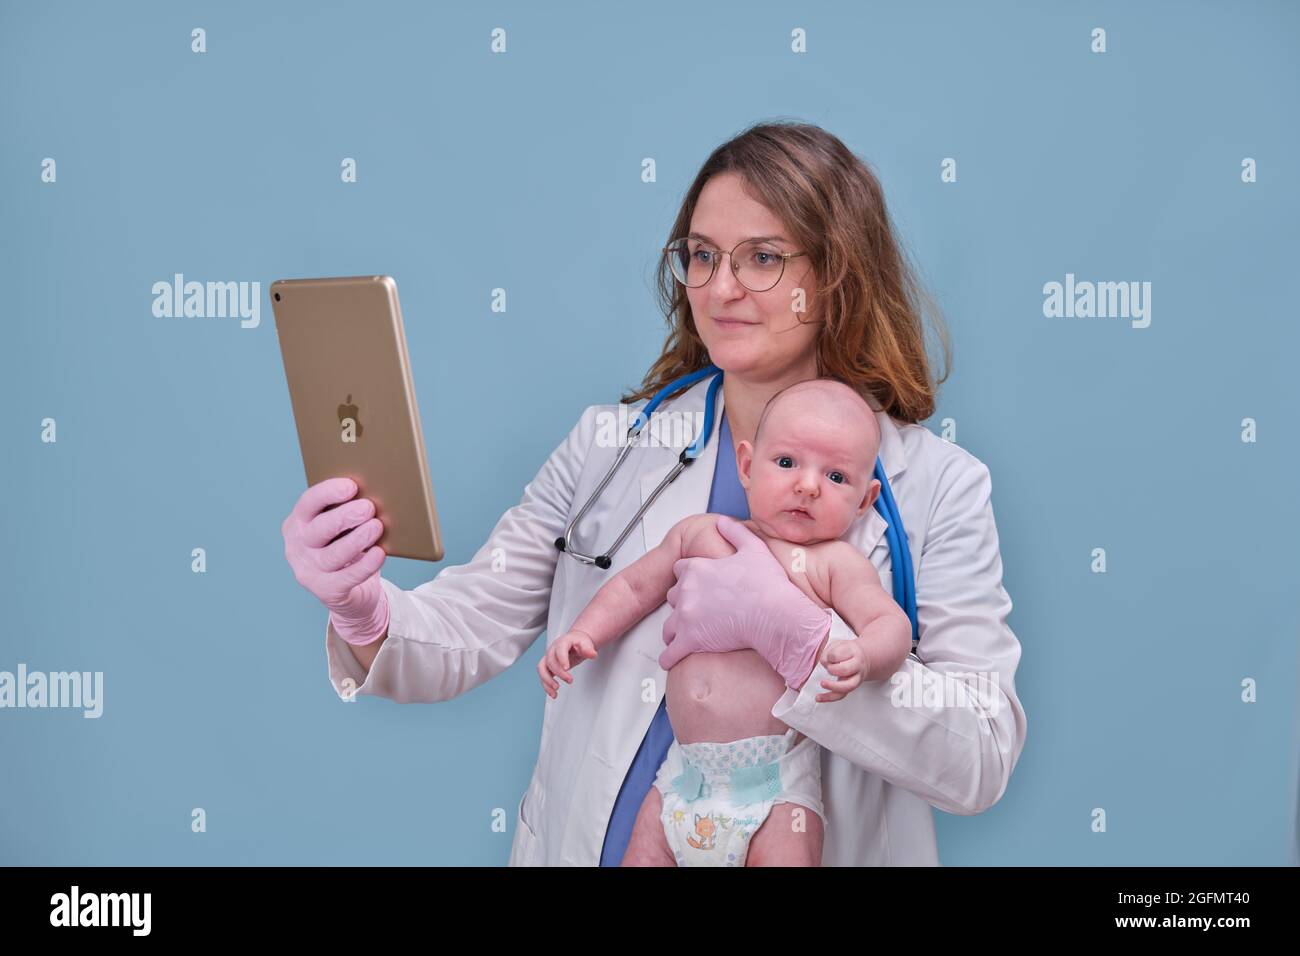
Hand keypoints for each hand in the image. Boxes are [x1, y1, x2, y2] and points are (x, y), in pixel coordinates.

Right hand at [282, 477, 389, 645]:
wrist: (352, 591)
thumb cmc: (348, 546)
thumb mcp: (342, 527)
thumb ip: (348, 511)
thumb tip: (375, 493)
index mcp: (298, 523)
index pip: (308, 503)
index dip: (328, 493)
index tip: (351, 486)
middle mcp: (297, 546)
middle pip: (318, 529)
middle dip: (344, 516)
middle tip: (369, 507)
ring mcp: (308, 571)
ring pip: (332, 555)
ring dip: (356, 539)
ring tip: (377, 527)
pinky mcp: (326, 591)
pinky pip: (347, 577)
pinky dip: (365, 565)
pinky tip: (379, 553)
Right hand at [537, 630, 597, 698]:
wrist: (573, 642)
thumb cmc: (578, 643)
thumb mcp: (586, 644)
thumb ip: (588, 649)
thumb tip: (593, 654)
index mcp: (562, 642)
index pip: (560, 649)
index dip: (562, 659)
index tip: (566, 668)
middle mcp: (552, 650)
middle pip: (551, 661)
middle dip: (559, 672)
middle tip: (570, 680)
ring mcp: (548, 658)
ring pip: (542, 669)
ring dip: (547, 680)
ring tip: (556, 689)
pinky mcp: (547, 667)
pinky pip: (543, 676)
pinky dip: (546, 686)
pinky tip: (554, 694)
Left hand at [657, 515, 831, 688]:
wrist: (776, 614)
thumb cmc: (768, 585)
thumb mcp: (753, 548)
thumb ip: (734, 531)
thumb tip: (722, 521)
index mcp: (697, 568)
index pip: (679, 570)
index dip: (688, 578)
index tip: (697, 586)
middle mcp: (687, 591)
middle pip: (672, 597)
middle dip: (682, 604)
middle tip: (696, 611)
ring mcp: (686, 617)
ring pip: (669, 626)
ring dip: (676, 631)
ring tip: (686, 636)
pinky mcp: (690, 641)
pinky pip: (670, 653)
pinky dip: (670, 657)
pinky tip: (673, 659)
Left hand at [815, 639, 869, 702]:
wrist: (864, 658)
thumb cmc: (847, 651)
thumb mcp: (838, 644)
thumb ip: (829, 652)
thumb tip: (825, 663)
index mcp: (853, 651)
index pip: (839, 654)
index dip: (830, 656)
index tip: (828, 656)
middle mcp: (857, 666)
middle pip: (845, 670)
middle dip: (832, 669)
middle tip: (828, 668)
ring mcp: (856, 678)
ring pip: (847, 686)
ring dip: (833, 686)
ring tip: (822, 683)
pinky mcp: (850, 687)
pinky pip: (841, 695)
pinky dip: (828, 697)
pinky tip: (818, 698)